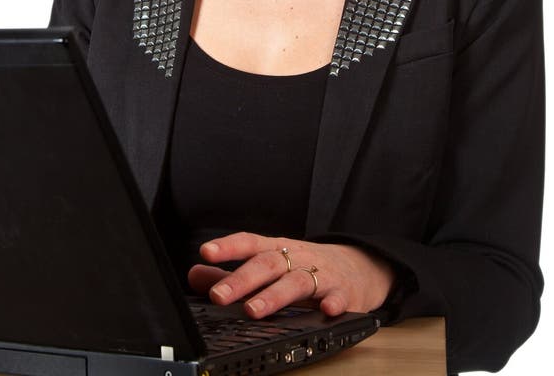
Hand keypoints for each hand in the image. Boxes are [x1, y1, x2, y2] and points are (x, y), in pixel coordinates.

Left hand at [187, 232, 395, 318]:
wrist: (358, 267)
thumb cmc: (306, 267)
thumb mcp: (269, 265)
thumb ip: (231, 273)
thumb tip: (195, 276)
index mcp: (276, 249)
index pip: (249, 243)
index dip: (227, 246)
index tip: (205, 252)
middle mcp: (296, 257)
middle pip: (267, 264)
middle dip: (241, 280)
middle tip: (219, 295)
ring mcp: (321, 274)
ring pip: (296, 282)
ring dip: (274, 296)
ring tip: (253, 310)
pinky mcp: (343, 292)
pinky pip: (338, 298)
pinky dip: (332, 304)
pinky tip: (325, 311)